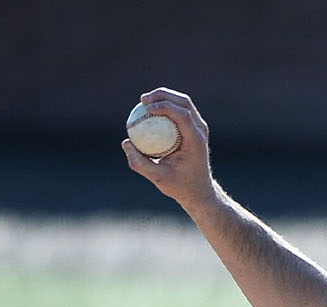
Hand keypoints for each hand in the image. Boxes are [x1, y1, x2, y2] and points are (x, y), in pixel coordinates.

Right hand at [122, 88, 213, 208]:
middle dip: (162, 95)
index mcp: (196, 141)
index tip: (146, 107)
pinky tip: (149, 109)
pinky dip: (164, 105)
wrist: (198, 191)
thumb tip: (126, 142)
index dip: (164, 106)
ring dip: (163, 96)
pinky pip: (179, 110)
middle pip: (184, 102)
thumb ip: (140, 163)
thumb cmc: (180, 186)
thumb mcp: (158, 179)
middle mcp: (200, 131)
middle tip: (142, 99)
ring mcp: (198, 128)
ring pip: (183, 102)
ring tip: (144, 101)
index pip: (183, 115)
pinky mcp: (193, 128)